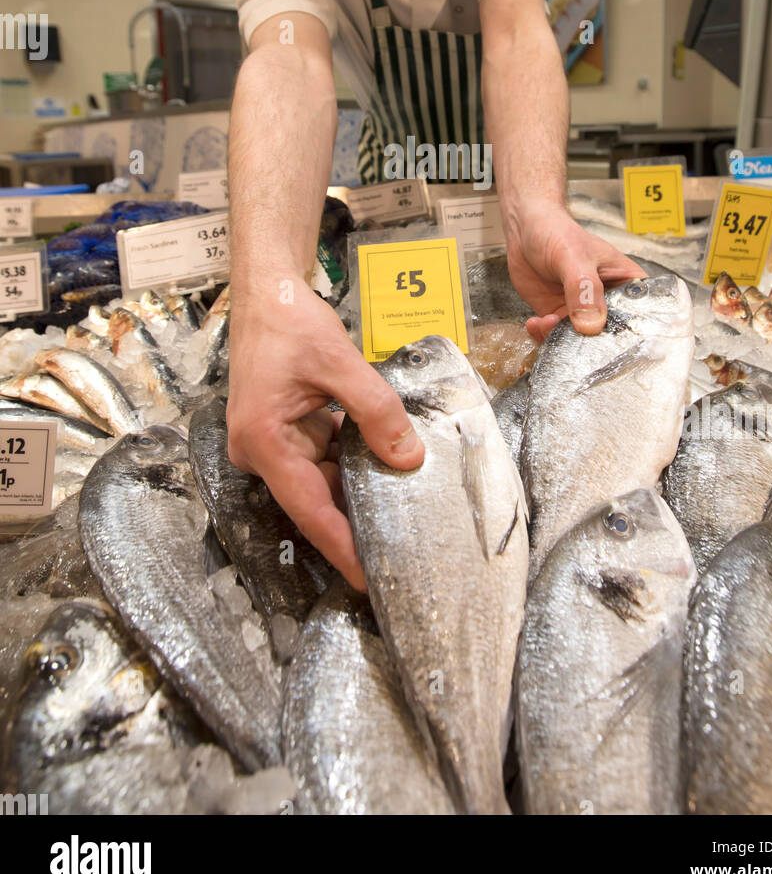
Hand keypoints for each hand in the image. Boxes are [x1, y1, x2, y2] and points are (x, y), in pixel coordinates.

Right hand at [226, 273, 424, 590]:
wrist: (266, 291)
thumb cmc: (291, 323)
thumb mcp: (340, 363)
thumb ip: (376, 412)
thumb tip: (408, 458)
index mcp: (264, 442)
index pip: (309, 509)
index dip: (341, 547)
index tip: (368, 581)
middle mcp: (260, 451)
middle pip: (314, 499)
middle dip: (355, 521)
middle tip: (400, 551)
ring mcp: (271, 443)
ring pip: (320, 479)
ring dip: (355, 487)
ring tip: (401, 511)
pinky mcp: (284, 432)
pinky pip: (320, 457)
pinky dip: (349, 463)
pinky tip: (383, 467)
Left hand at [505, 201, 644, 341]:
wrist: (526, 229)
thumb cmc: (557, 232)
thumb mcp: (573, 257)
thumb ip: (583, 289)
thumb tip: (590, 324)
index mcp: (627, 283)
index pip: (641, 316)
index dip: (631, 335)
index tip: (610, 344)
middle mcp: (609, 302)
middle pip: (611, 337)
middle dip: (591, 345)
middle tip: (571, 338)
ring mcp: (584, 312)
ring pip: (581, 342)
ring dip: (562, 341)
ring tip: (546, 322)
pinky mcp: (560, 316)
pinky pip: (556, 338)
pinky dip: (545, 336)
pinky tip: (535, 321)